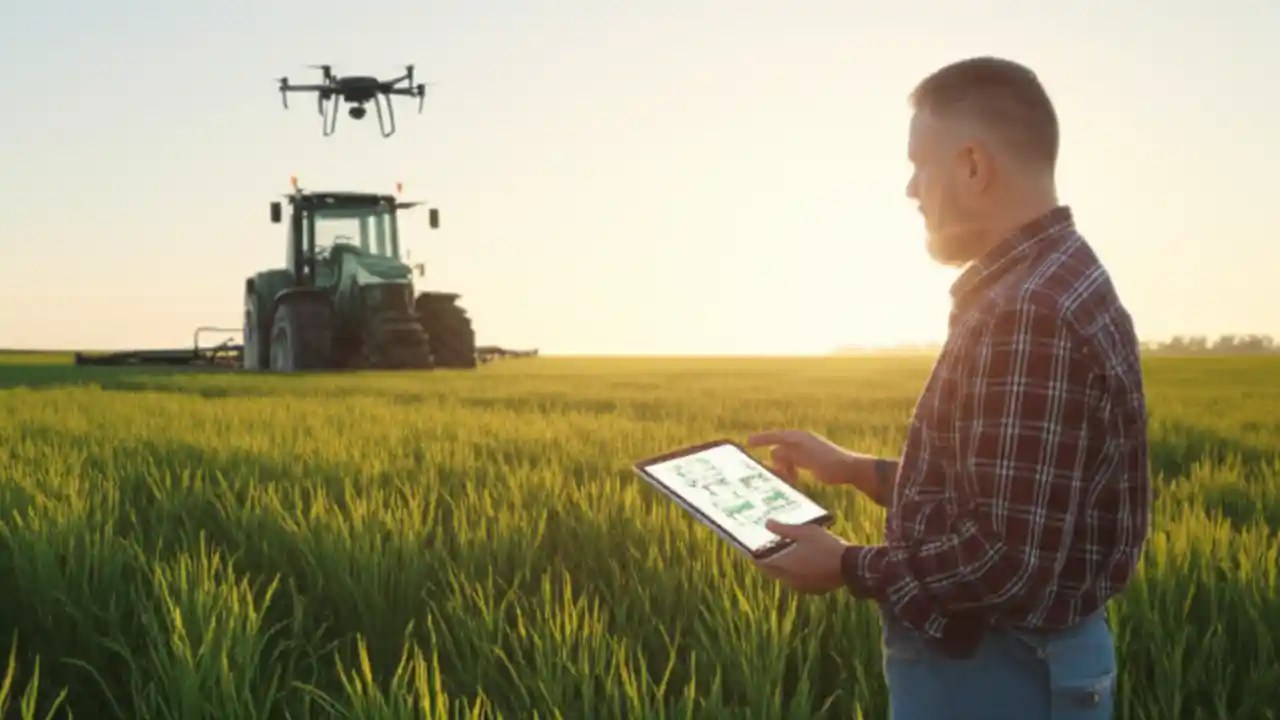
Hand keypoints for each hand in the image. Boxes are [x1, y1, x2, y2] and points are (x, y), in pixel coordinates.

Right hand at [746, 429, 860, 486]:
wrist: (851, 469)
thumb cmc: (829, 463)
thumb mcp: (806, 459)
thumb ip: (789, 455)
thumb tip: (772, 453)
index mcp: (800, 438)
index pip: (776, 435)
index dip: (761, 439)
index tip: (747, 443)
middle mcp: (801, 441)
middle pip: (780, 449)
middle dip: (775, 461)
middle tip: (773, 474)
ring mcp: (807, 450)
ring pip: (786, 458)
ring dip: (784, 468)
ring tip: (789, 479)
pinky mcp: (811, 459)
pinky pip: (794, 463)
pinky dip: (791, 470)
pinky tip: (794, 479)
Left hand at [753, 519, 849, 594]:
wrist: (849, 566)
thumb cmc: (825, 545)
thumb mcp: (804, 532)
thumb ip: (783, 529)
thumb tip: (766, 523)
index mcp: (784, 565)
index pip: (762, 563)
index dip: (756, 557)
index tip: (753, 551)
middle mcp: (789, 579)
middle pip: (772, 572)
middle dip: (768, 563)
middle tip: (768, 552)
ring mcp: (802, 586)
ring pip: (785, 578)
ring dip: (782, 569)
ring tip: (785, 556)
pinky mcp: (813, 590)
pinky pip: (798, 582)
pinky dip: (795, 574)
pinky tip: (802, 565)